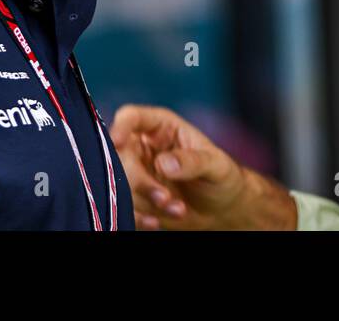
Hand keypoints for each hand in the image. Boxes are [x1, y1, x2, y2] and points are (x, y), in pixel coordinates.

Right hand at [111, 104, 296, 229]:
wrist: (222, 210)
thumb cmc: (221, 177)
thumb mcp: (216, 165)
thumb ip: (192, 162)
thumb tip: (163, 163)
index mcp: (161, 127)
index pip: (132, 117)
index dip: (120, 126)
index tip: (116, 142)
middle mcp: (143, 147)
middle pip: (119, 155)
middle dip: (139, 180)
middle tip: (165, 198)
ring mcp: (136, 173)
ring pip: (119, 184)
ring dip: (145, 201)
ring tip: (178, 209)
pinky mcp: (135, 198)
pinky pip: (122, 206)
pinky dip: (138, 217)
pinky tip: (157, 222)